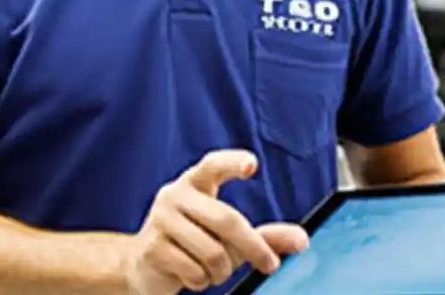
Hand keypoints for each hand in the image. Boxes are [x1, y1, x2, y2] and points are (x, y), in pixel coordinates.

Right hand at [123, 149, 308, 293]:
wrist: (142, 267)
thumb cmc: (193, 244)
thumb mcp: (230, 237)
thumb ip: (264, 236)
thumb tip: (301, 239)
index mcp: (194, 183)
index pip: (212, 165)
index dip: (231, 163)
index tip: (252, 165)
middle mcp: (174, 195)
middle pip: (226, 220)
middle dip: (253, 247)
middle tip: (270, 264)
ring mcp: (160, 220)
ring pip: (212, 252)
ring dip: (221, 271)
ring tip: (213, 270)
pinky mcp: (152, 247)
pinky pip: (194, 270)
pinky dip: (201, 281)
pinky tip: (191, 275)